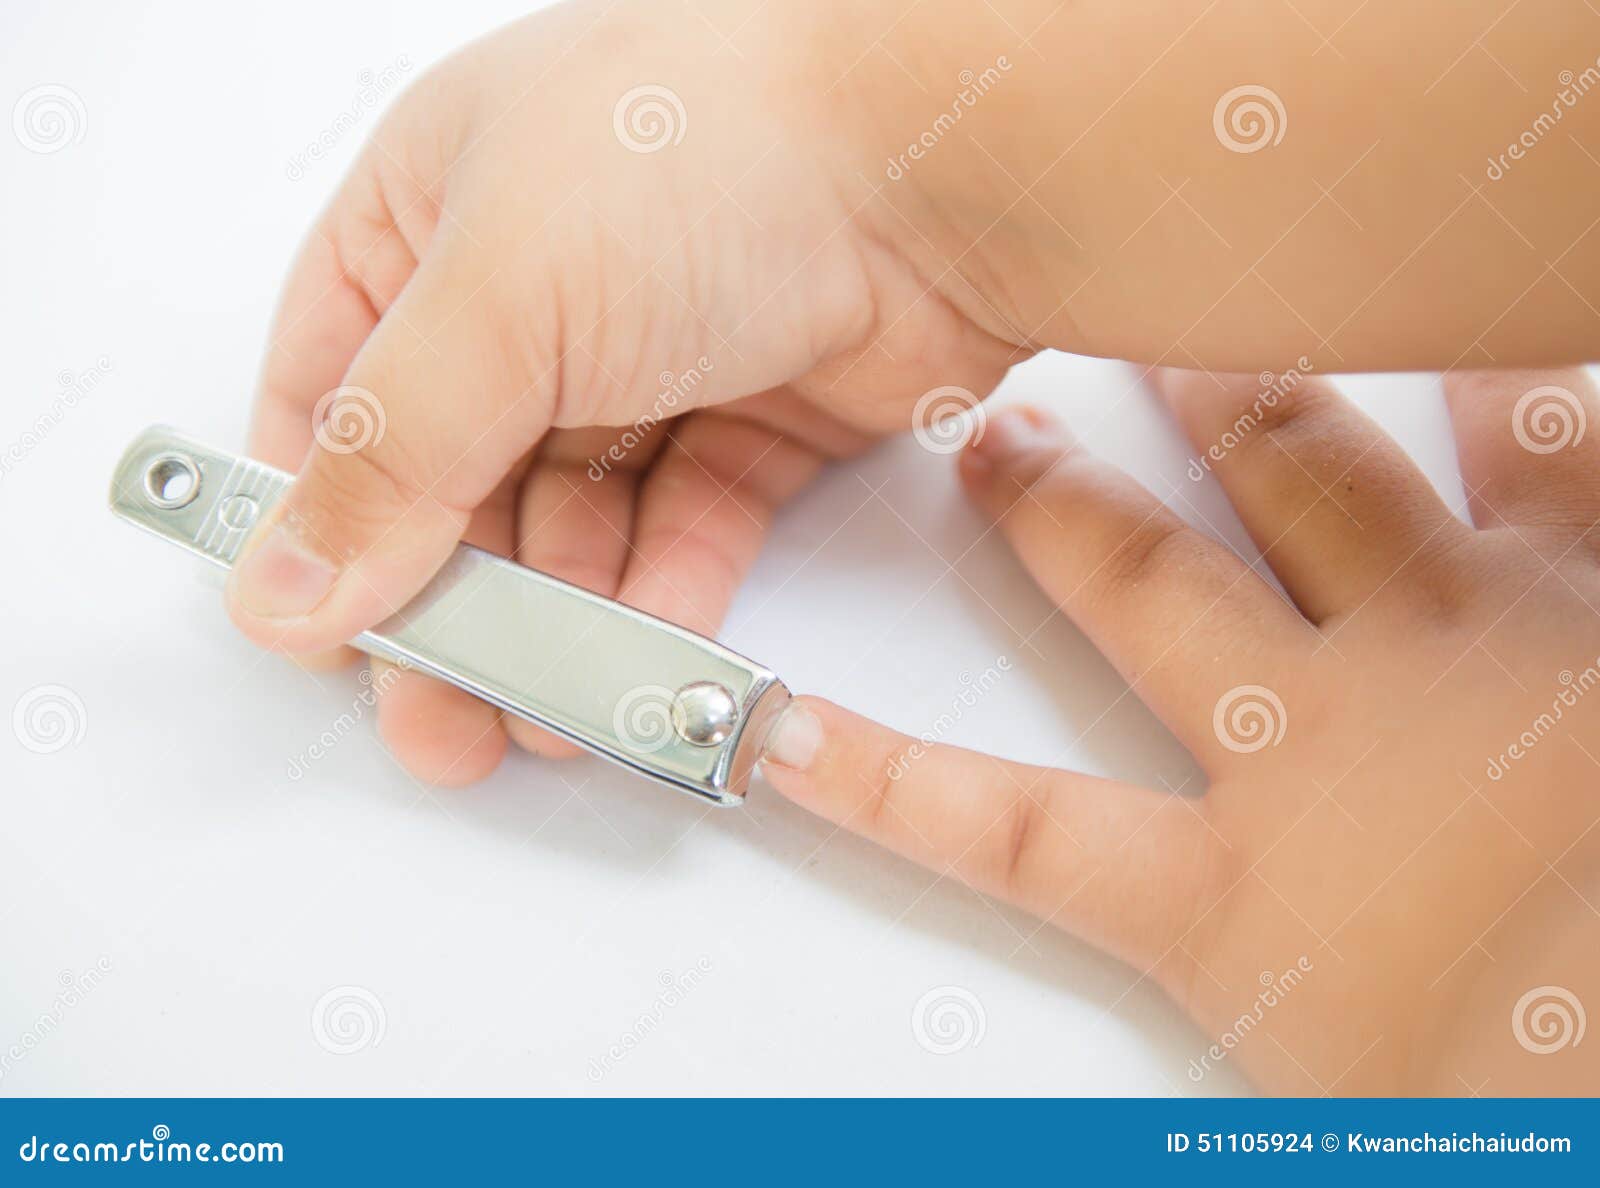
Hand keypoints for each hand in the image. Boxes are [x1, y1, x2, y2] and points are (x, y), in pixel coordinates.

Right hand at [227, 0, 1017, 780]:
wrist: (940, 165)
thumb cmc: (712, 157)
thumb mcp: (497, 300)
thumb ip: (386, 457)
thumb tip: (283, 589)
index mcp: (438, 202)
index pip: (333, 376)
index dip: (315, 506)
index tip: (313, 626)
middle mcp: (542, 275)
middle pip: (457, 469)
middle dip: (449, 600)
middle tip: (440, 721)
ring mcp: (654, 346)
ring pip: (574, 513)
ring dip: (560, 617)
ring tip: (548, 716)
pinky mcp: (759, 412)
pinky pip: (684, 523)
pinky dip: (662, 593)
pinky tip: (650, 657)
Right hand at [761, 368, 1599, 1094]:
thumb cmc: (1537, 1084)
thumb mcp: (1344, 1102)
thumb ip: (1252, 1045)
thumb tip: (1190, 1116)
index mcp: (1249, 892)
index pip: (1007, 832)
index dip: (877, 777)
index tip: (788, 725)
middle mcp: (1329, 738)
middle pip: (1146, 591)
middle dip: (1059, 510)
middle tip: (1003, 440)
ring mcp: (1463, 647)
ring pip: (1320, 480)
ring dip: (1246, 404)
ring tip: (1194, 336)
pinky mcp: (1592, 596)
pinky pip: (1550, 462)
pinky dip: (1512, 396)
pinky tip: (1484, 342)